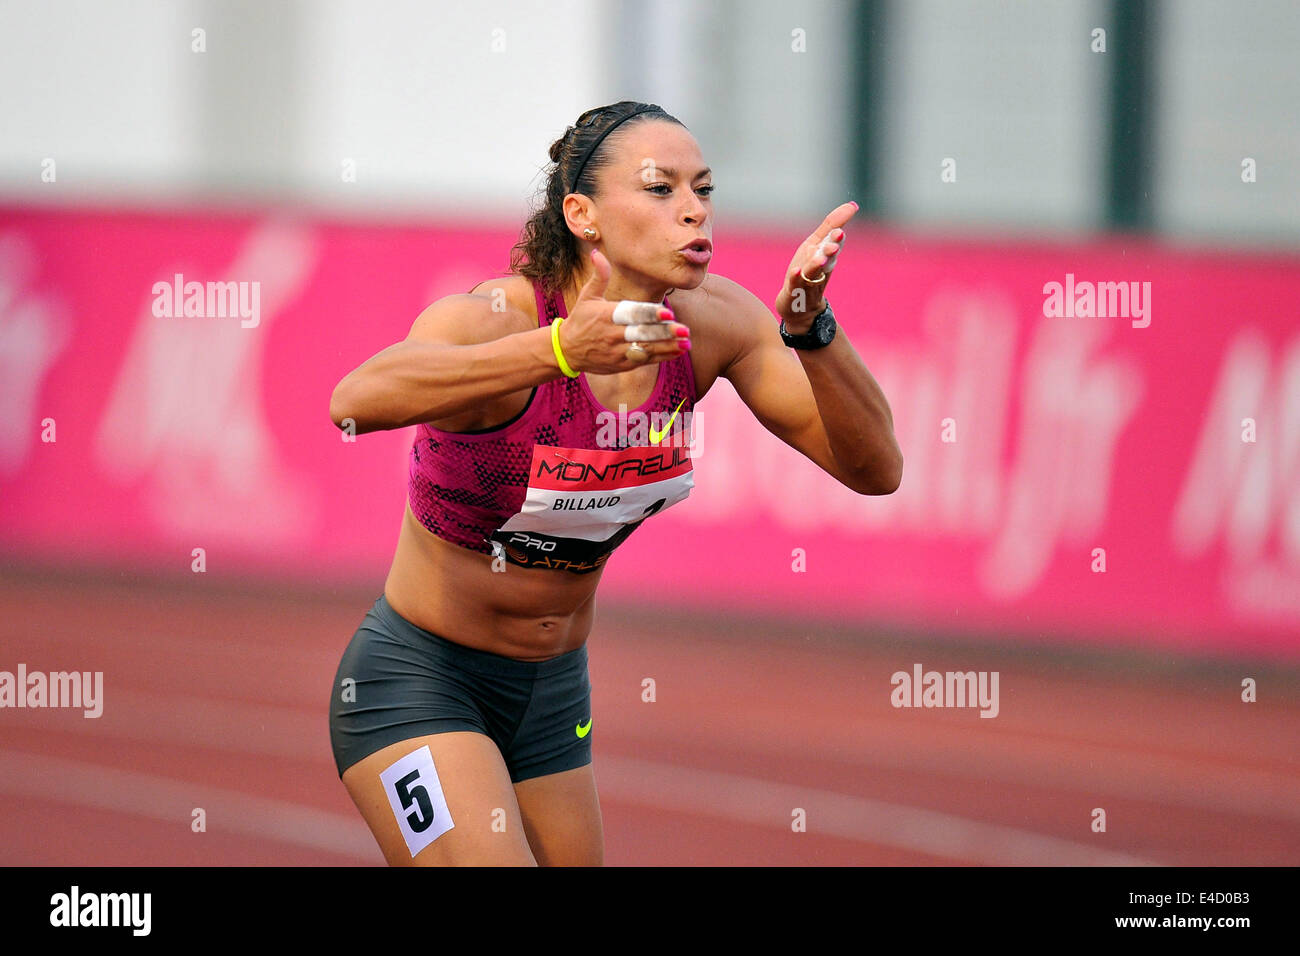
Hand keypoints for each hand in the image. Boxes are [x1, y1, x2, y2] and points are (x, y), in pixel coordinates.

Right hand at [557, 249, 690, 373]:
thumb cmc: (580, 319)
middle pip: (641, 334)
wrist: (566, 350)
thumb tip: (597, 252)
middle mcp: (612, 334)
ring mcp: (618, 351)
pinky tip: (678, 351)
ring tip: (686, 343)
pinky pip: (644, 360)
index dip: (649, 314)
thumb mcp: (587, 296)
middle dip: (664, 333)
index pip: (631, 314)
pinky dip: (662, 356)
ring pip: (645, 350)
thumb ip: (599, 276)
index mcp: (606, 315)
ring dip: (667, 347)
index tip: (667, 312)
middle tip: (684, 330)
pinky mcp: (622, 364)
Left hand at [774, 201, 856, 330]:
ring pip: (814, 271)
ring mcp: (808, 280)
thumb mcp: (818, 245)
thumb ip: (832, 225)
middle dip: (832, 249)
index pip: (834, 243)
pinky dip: (797, 278)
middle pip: (828, 257)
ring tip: (821, 257)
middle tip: (836, 241)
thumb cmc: (809, 271)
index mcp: (826, 254)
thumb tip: (853, 204)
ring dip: (817, 264)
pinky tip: (797, 271)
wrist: (799, 306)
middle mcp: (820, 267)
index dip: (837, 236)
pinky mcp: (795, 291)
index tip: (842, 228)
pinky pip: (796, 284)